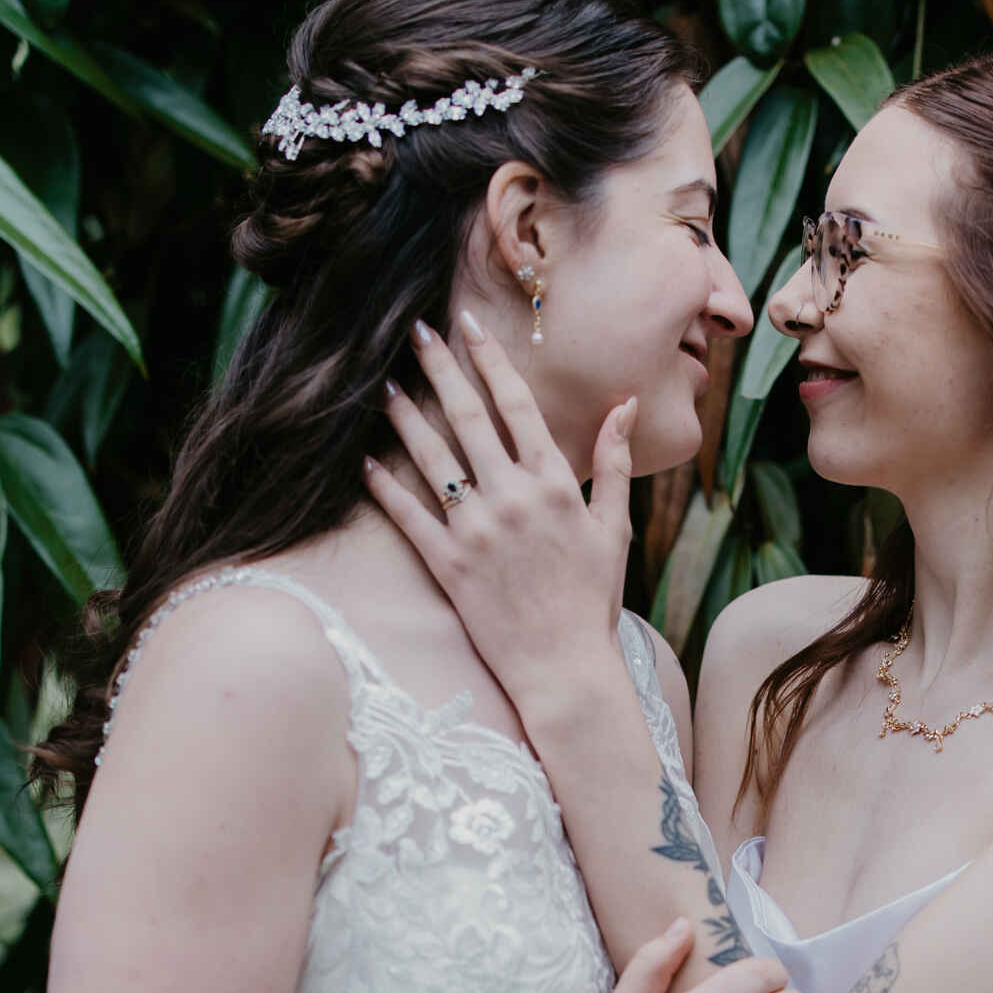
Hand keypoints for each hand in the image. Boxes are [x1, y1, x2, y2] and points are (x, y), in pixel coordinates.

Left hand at [363, 313, 634, 706]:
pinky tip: (365, 460)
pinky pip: (408, 515)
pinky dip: (385, 486)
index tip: (470, 325)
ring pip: (432, 458)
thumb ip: (614, 460)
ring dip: (405, 417)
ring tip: (382, 386)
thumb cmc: (593, 598)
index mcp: (555, 483)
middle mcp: (513, 497)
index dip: (491, 360)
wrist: (565, 667)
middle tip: (415, 332)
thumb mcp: (614, 526)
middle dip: (440, 369)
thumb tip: (626, 403)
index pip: (518, 405)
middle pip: (469, 417)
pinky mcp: (447, 565)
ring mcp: (476, 530)